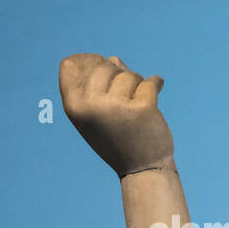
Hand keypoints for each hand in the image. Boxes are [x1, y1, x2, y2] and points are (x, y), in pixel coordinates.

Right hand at [59, 53, 173, 177]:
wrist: (143, 169)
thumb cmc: (118, 139)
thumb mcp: (97, 114)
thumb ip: (98, 87)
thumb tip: (114, 58)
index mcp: (74, 107)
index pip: (70, 65)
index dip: (87, 60)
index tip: (103, 63)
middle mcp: (91, 106)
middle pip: (103, 66)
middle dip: (119, 72)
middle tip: (129, 88)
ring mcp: (117, 107)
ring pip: (129, 75)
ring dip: (138, 82)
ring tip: (139, 101)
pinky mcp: (142, 109)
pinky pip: (149, 83)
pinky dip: (156, 82)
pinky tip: (158, 84)